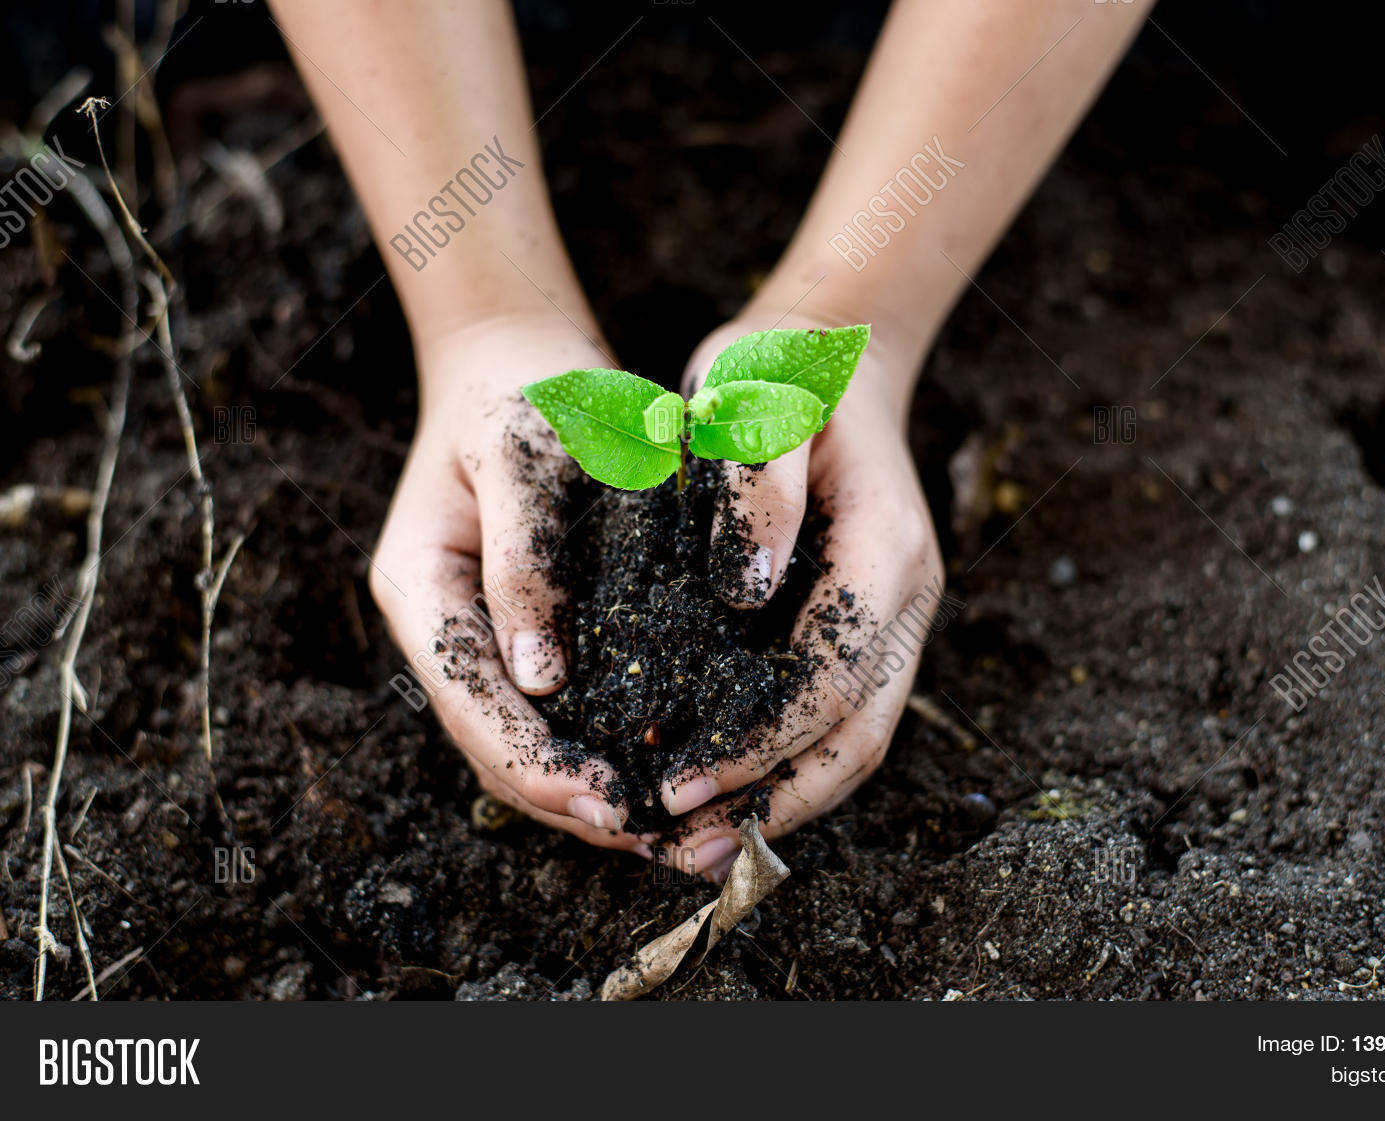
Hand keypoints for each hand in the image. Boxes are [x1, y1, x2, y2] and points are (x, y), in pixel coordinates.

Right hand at [369, 315, 648, 857]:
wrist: (516, 357)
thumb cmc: (523, 390)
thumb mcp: (521, 452)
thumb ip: (522, 559)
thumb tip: (539, 679)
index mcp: (420, 590)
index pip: (473, 707)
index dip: (539, 767)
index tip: (611, 805)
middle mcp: (441, 629)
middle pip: (497, 749)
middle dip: (575, 804)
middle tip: (665, 843)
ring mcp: (479, 637)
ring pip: (528, 744)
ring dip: (592, 796)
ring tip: (677, 835)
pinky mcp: (525, 634)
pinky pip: (561, 712)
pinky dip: (607, 750)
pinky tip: (667, 771)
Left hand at [657, 309, 943, 879]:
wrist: (824, 357)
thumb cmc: (779, 372)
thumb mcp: (756, 394)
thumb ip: (755, 482)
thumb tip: (744, 591)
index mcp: (885, 550)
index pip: (833, 676)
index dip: (761, 741)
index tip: (682, 782)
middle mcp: (902, 598)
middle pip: (856, 734)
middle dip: (773, 801)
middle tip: (682, 850)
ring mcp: (889, 619)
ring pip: (853, 742)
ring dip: (781, 804)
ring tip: (694, 851)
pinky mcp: (857, 628)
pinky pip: (833, 720)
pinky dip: (781, 769)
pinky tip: (721, 796)